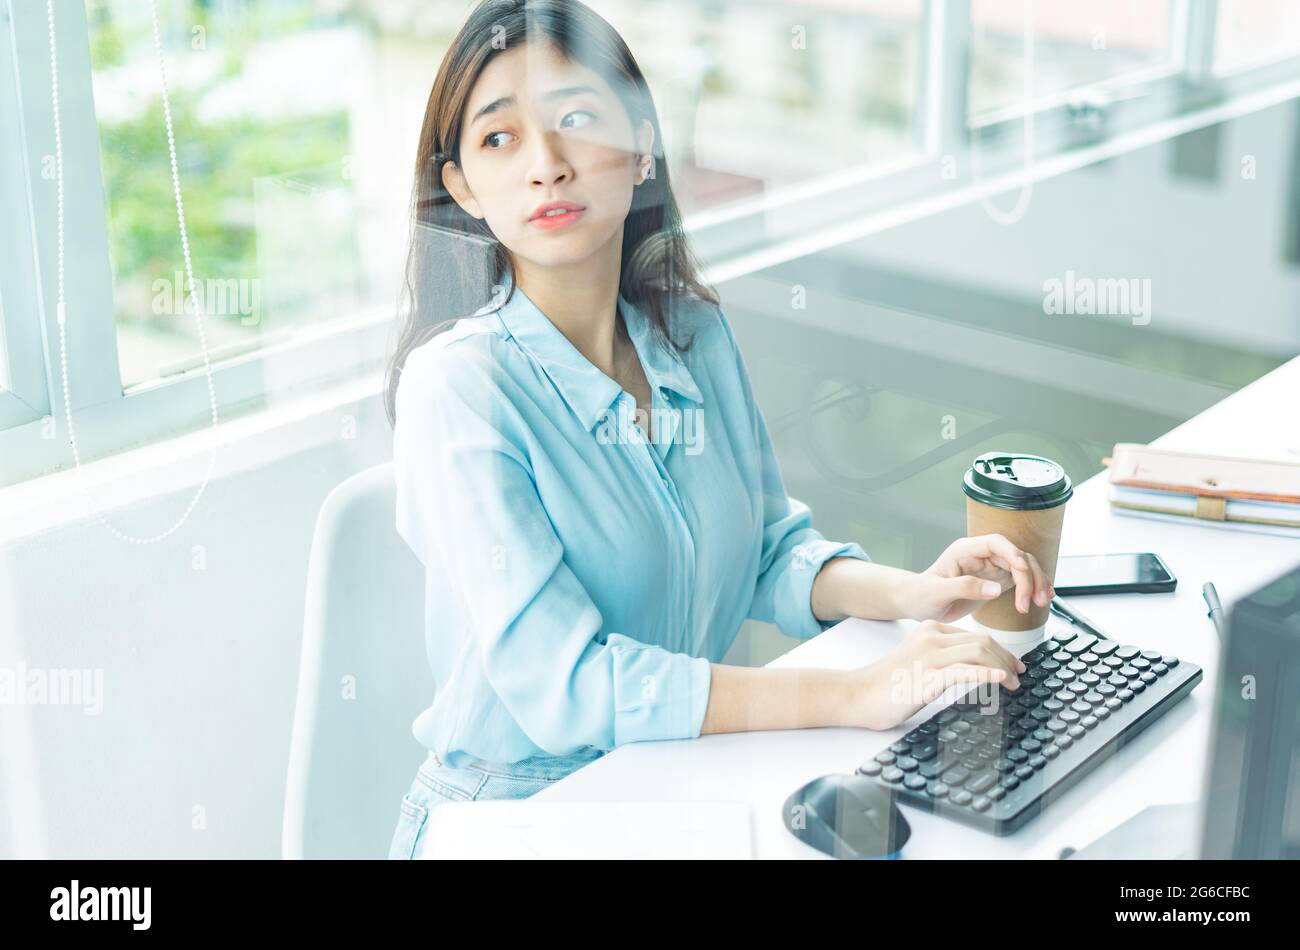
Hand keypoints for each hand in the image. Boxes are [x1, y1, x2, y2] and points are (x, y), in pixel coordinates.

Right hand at [843, 621, 1025, 730]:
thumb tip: (970, 669)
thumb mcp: (918, 662)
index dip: (1000, 651)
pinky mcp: (927, 677)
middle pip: (982, 642)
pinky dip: (987, 675)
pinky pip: (964, 672)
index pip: (975, 636)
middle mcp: (931, 639)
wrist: (858, 694)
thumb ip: (941, 659)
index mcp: (929, 631)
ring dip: (1002, 668)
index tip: (1011, 667)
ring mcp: (929, 657)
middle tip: (1018, 676)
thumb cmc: (886, 685)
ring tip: (1012, 683)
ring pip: (978, 653)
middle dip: (1006, 659)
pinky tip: (999, 681)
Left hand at [903, 534, 1053, 623]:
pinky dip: (1034, 588)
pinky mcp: (996, 580)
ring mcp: (991, 567)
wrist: (918, 604)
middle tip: (1032, 600)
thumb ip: (964, 587)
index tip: (1023, 569)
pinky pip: (1022, 579)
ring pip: (1024, 567)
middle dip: (1029, 576)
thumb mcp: (937, 592)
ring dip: (1036, 582)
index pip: (995, 543)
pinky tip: (1041, 598)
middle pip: (1015, 556)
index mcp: (965, 550)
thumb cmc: (921, 594)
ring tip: (1040, 602)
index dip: (1012, 553)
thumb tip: (995, 589)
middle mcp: (981, 555)